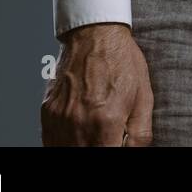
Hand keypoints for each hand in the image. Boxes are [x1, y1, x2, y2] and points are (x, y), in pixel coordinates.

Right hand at [41, 22, 153, 145]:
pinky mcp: (47, 114)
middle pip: (84, 156)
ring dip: (80, 147)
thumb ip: (140, 135)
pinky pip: (50, 142)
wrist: (95, 34)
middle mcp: (78, 124)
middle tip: (107, 139)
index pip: (106, 157)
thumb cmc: (122, 63)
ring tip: (94, 136)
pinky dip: (63, 144)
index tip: (117, 145)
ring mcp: (59, 120)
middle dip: (99, 149)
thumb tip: (133, 154)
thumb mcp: (144, 98)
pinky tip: (78, 136)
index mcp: (105, 121)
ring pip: (64, 152)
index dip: (114, 154)